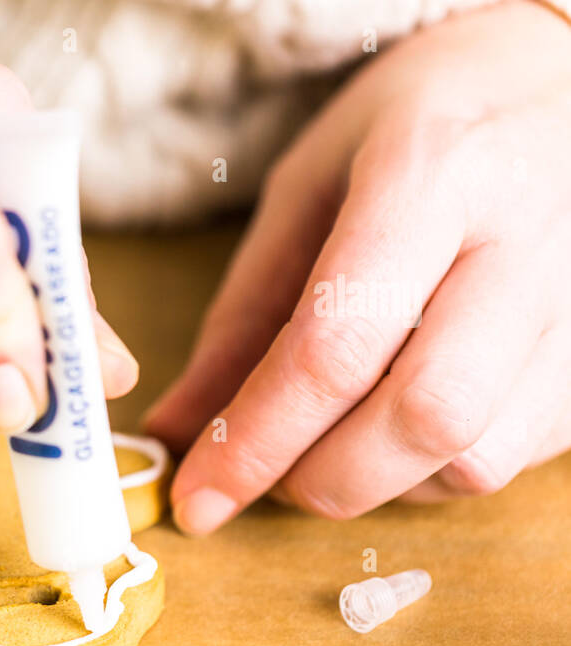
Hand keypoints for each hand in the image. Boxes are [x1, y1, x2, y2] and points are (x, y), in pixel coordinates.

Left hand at [143, 0, 570, 533]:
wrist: (558, 79)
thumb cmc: (418, 129)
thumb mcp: (305, 192)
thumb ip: (240, 322)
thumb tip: (179, 434)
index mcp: (436, 173)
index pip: (336, 347)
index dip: (254, 443)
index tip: (196, 499)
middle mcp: (534, 236)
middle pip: (425, 418)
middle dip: (322, 478)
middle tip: (269, 474)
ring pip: (477, 458)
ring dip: (381, 479)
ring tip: (338, 432)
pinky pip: (513, 457)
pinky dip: (434, 467)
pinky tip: (403, 414)